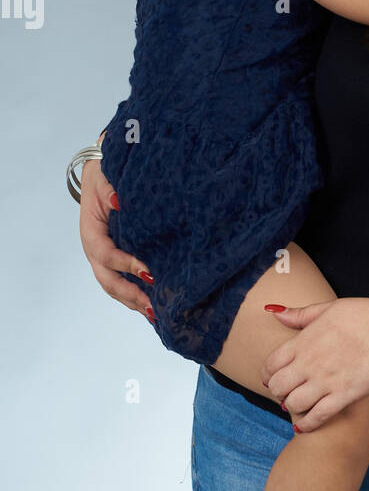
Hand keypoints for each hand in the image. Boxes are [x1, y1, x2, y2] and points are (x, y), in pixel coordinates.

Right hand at [79, 144, 152, 315]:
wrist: (101, 177)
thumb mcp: (105, 180)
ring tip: (155, 314)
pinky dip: (134, 295)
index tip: (148, 271)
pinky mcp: (113, 259)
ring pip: (113, 286)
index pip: (105, 254)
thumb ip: (110, 191)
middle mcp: (94, 249)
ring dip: (132, 301)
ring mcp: (102, 257)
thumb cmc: (105, 176)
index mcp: (91, 231)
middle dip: (130, 294)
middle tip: (153, 307)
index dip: (125, 264)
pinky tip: (152, 305)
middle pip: (107, 279)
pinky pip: (121, 281)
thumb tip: (121, 202)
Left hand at [261, 297, 368, 430]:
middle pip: (278, 387)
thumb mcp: (328, 308)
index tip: (272, 377)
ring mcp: (326, 381)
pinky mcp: (344, 395)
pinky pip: (317, 416)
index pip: (270, 365)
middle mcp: (309, 363)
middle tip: (287, 392)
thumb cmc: (363, 315)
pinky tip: (304, 425)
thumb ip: (300, 315)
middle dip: (278, 392)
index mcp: (303, 341)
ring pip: (293, 404)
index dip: (267, 375)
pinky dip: (307, 424)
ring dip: (291, 407)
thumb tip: (274, 311)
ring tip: (298, 405)